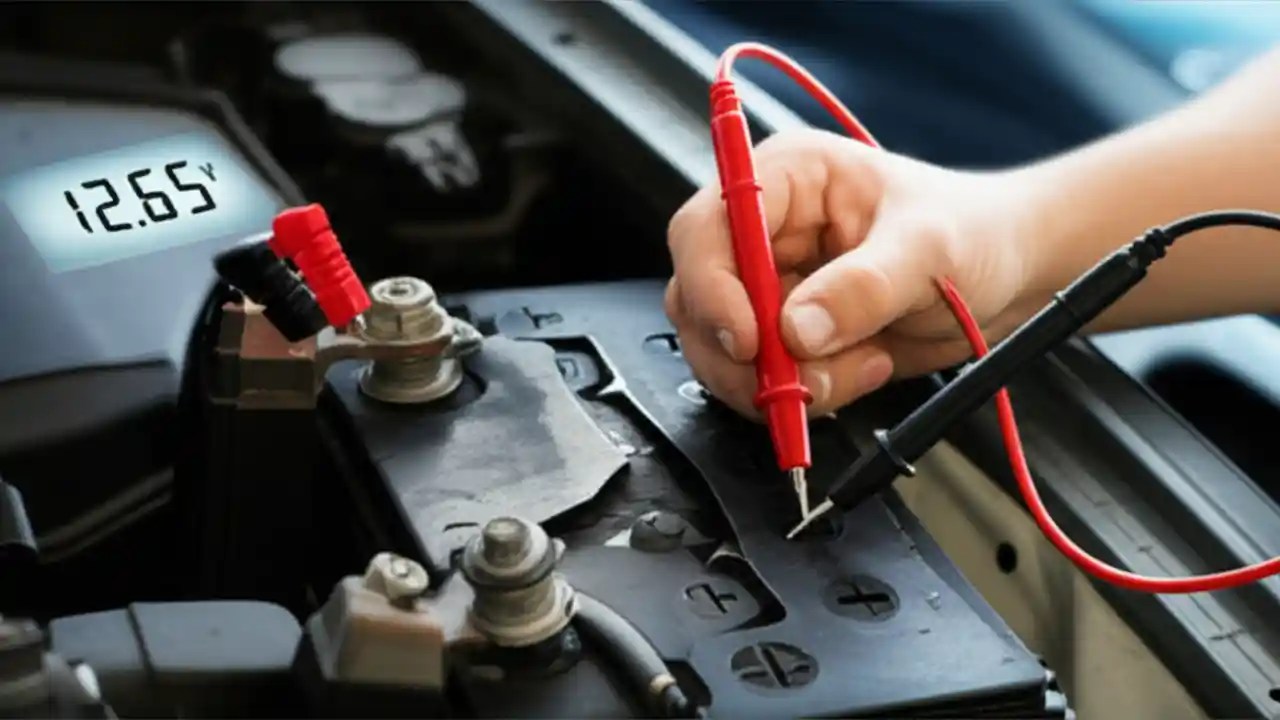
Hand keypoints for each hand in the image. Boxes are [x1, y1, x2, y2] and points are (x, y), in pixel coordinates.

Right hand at [665, 129, 1045, 417]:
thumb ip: (863, 288)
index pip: (706, 228)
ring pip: (721, 349)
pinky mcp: (787, 336)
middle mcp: (766, 231)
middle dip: (742, 353)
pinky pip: (762, 380)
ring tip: (855, 371)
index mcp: (787, 179)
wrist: (1009, 274)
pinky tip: (861, 371)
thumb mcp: (929, 251)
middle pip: (697, 297)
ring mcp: (772, 287)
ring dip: (778, 383)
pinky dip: (802, 396)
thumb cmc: (976, 231)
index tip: (748, 340)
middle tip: (798, 380)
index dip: (711, 286)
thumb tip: (797, 328)